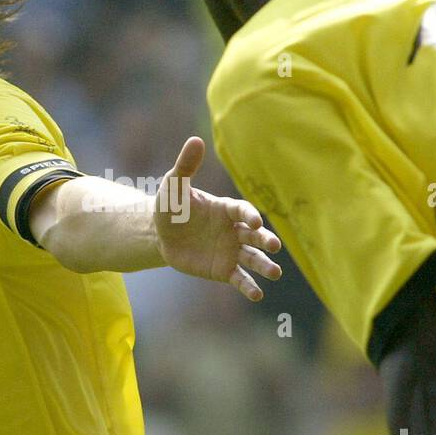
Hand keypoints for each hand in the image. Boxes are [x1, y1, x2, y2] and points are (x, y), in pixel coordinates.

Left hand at [154, 137, 281, 300]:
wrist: (160, 234)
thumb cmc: (170, 206)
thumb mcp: (173, 186)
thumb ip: (186, 166)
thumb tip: (195, 140)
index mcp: (226, 209)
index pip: (242, 211)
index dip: (249, 215)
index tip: (254, 222)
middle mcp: (234, 230)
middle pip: (254, 236)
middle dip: (265, 240)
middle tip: (274, 247)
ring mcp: (231, 251)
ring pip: (252, 258)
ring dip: (264, 265)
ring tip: (274, 273)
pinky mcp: (224, 270)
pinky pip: (240, 279)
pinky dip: (249, 286)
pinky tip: (257, 295)